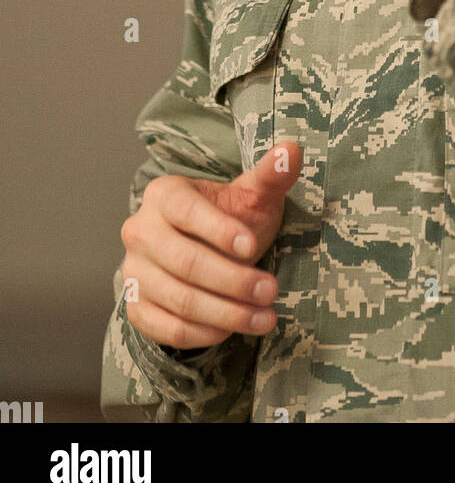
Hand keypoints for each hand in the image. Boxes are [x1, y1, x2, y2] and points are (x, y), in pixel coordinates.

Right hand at [121, 141, 301, 348]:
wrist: (205, 247)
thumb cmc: (231, 216)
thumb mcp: (252, 194)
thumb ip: (271, 174)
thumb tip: (293, 149)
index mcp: (164, 194)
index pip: (186, 212)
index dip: (219, 231)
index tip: (252, 247)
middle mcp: (140, 230)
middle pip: (186, 262)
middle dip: (234, 281)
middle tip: (271, 290)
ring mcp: (134, 271)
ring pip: (180, 300)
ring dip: (227, 314)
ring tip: (265, 317)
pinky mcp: (136, 306)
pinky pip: (168, 328)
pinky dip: (204, 333)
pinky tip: (233, 329)